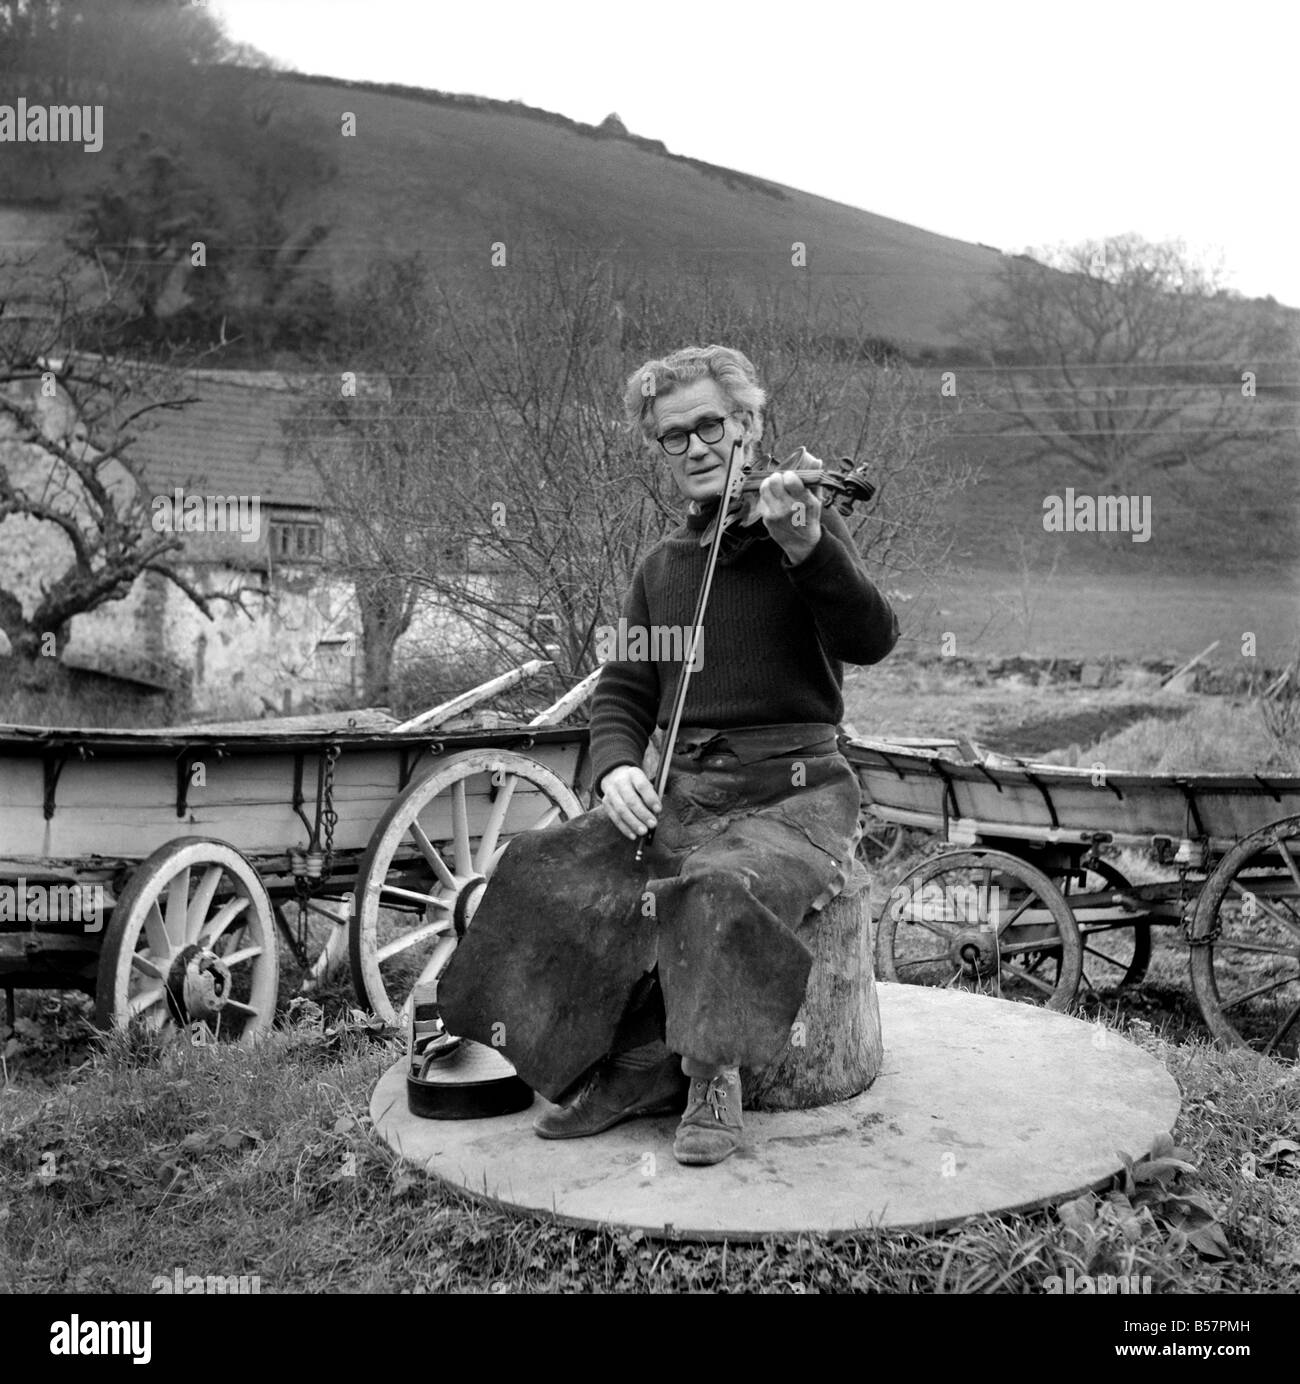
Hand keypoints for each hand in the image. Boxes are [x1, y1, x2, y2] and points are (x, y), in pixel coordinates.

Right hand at [599, 764, 661, 840]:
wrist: (615, 776)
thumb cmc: (637, 784)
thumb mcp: (645, 782)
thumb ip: (651, 795)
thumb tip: (656, 814)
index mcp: (633, 773)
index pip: (642, 785)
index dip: (650, 798)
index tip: (659, 810)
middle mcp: (620, 782)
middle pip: (631, 799)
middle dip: (643, 814)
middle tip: (653, 824)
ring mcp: (610, 792)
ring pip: (621, 810)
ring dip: (633, 823)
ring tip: (644, 832)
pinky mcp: (605, 803)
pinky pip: (615, 818)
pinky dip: (625, 828)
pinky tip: (633, 835)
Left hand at [758, 447, 821, 563]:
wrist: (802, 543)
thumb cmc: (809, 519)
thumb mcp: (817, 501)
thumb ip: (814, 481)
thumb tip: (816, 461)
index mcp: (805, 502)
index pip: (791, 480)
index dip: (789, 475)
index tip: (791, 477)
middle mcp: (789, 508)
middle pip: (774, 481)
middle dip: (778, 477)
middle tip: (781, 480)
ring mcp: (776, 514)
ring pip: (765, 487)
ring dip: (770, 483)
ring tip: (776, 486)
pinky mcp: (766, 518)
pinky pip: (762, 498)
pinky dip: (767, 495)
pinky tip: (774, 498)